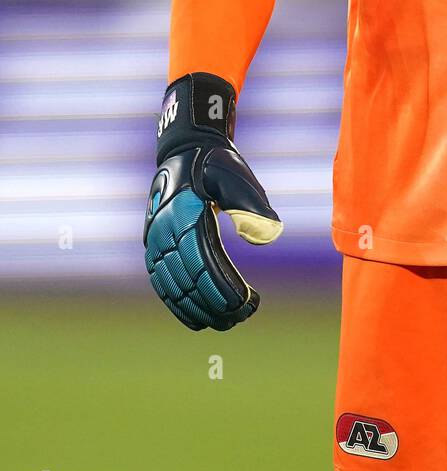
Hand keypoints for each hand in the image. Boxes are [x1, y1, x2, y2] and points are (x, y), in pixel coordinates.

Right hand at [143, 73, 282, 330]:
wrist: (186, 147)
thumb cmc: (217, 162)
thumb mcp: (237, 176)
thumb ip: (252, 205)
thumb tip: (270, 235)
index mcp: (186, 214)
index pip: (204, 262)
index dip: (222, 288)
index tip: (246, 303)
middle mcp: (165, 230)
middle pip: (187, 280)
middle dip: (213, 305)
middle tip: (242, 317)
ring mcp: (154, 239)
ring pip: (171, 286)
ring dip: (196, 309)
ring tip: (223, 323)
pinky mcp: (152, 244)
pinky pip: (160, 281)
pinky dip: (176, 303)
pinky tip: (196, 318)